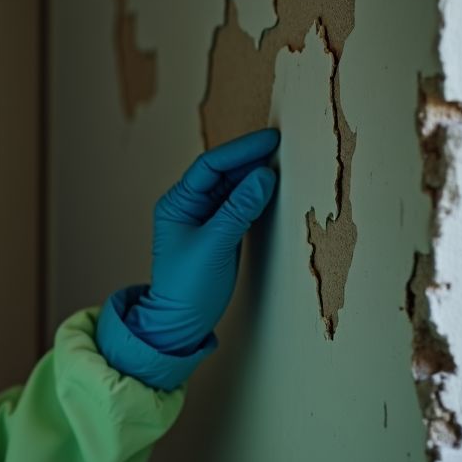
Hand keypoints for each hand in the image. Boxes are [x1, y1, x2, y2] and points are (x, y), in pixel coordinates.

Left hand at [129, 128, 279, 353]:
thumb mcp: (215, 245)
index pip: (209, 166)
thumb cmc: (188, 285)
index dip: (240, 150)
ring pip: (234, 188)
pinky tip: (274, 189)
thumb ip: (239, 209)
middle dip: (251, 159)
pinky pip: (240, 206)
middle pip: (223, 173)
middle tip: (284, 146)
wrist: (182, 320)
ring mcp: (205, 218)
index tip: (270, 140)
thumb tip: (264, 176)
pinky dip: (257, 197)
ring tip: (285, 162)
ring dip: (256, 176)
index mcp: (177, 203)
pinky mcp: (220, 232)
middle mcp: (189, 206)